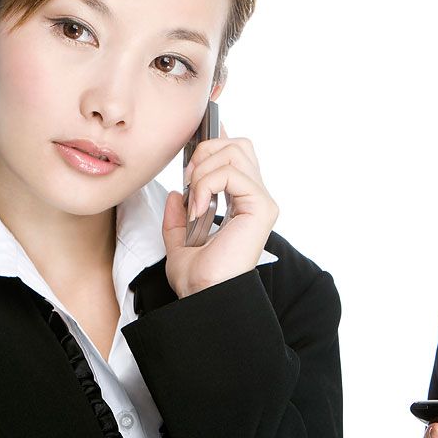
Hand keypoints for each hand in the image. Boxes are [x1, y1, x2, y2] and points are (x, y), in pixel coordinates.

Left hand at [162, 126, 277, 297]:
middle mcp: (256, 199)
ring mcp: (261, 201)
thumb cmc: (198, 279)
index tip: (190, 149)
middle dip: (207, 152)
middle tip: (188, 180)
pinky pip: (231, 173)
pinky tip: (199, 208)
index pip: (237, 153)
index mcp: (242, 203)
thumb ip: (177, 217)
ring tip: (194, 198)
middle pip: (239, 144)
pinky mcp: (262, 206)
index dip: (215, 141)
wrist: (205, 296)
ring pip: (235, 151)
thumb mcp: (179, 243)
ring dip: (204, 170)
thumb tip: (175, 194)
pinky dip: (207, 185)